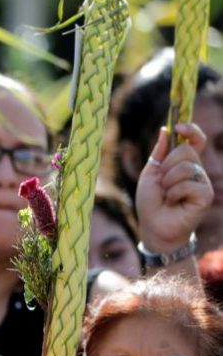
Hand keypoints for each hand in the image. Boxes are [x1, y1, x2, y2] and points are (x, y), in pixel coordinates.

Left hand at [136, 124, 212, 251]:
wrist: (153, 227)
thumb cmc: (150, 203)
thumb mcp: (150, 174)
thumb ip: (159, 154)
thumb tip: (165, 130)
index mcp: (184, 164)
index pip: (195, 141)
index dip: (190, 131)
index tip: (179, 127)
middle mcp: (196, 171)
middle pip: (185, 151)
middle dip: (166, 166)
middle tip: (162, 183)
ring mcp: (202, 182)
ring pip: (185, 167)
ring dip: (168, 182)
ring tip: (166, 195)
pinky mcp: (205, 195)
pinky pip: (188, 183)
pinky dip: (174, 193)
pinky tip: (173, 202)